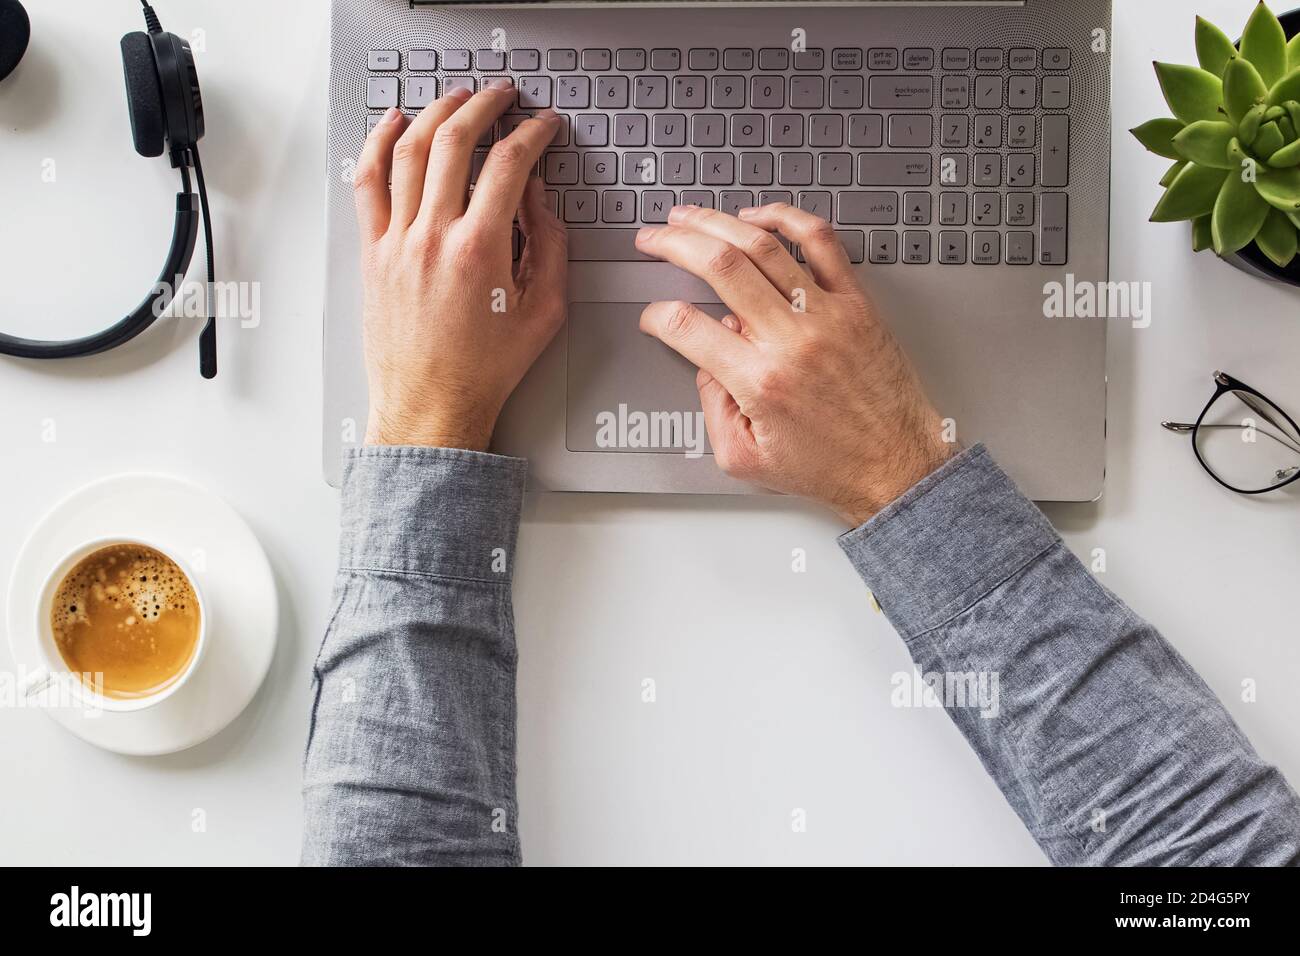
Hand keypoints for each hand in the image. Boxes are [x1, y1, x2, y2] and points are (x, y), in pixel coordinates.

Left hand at [352, 83, 566, 450]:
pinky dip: (379, 144)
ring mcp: (396, 242)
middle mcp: (433, 237)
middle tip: (502, 95)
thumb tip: (539, 197)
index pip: (509, 165)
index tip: (544, 126)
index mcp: (479, 250)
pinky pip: (368, 182)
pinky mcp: (372, 253)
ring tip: (457, 98)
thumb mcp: (544, 311)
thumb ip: (550, 246)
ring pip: (409, 152)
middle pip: (455, 142)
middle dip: (484, 106)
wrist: (431, 406)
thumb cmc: (485, 369)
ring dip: (436, 113)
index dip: (532, 134)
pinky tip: (394, 124)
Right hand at [635, 204, 954, 525]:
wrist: (895, 466)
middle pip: (718, 266)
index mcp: (758, 381)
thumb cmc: (829, 465)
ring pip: (763, 246)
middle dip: (674, 244)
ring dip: (717, 222)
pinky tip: (759, 215)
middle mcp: (791, 339)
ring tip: (691, 217)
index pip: (686, 327)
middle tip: (654, 239)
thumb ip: (712, 409)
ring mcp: (826, 314)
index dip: (657, 316)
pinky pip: (822, 242)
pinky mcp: (856, 303)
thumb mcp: (744, 459)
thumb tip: (705, 361)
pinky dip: (787, 218)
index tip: (654, 317)